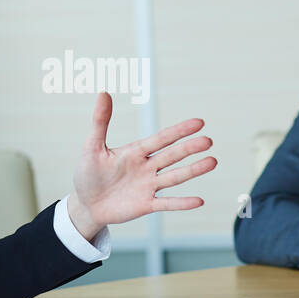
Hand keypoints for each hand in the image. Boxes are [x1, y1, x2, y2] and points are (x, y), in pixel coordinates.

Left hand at [67, 92, 216, 240]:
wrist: (86, 203)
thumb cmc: (88, 173)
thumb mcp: (92, 147)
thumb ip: (100, 121)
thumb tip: (104, 92)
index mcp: (136, 151)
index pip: (161, 138)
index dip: (179, 131)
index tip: (198, 123)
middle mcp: (147, 167)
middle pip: (172, 156)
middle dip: (190, 148)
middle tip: (208, 141)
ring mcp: (148, 186)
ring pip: (175, 177)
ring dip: (193, 170)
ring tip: (212, 162)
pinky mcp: (146, 205)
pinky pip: (166, 204)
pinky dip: (182, 203)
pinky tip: (199, 200)